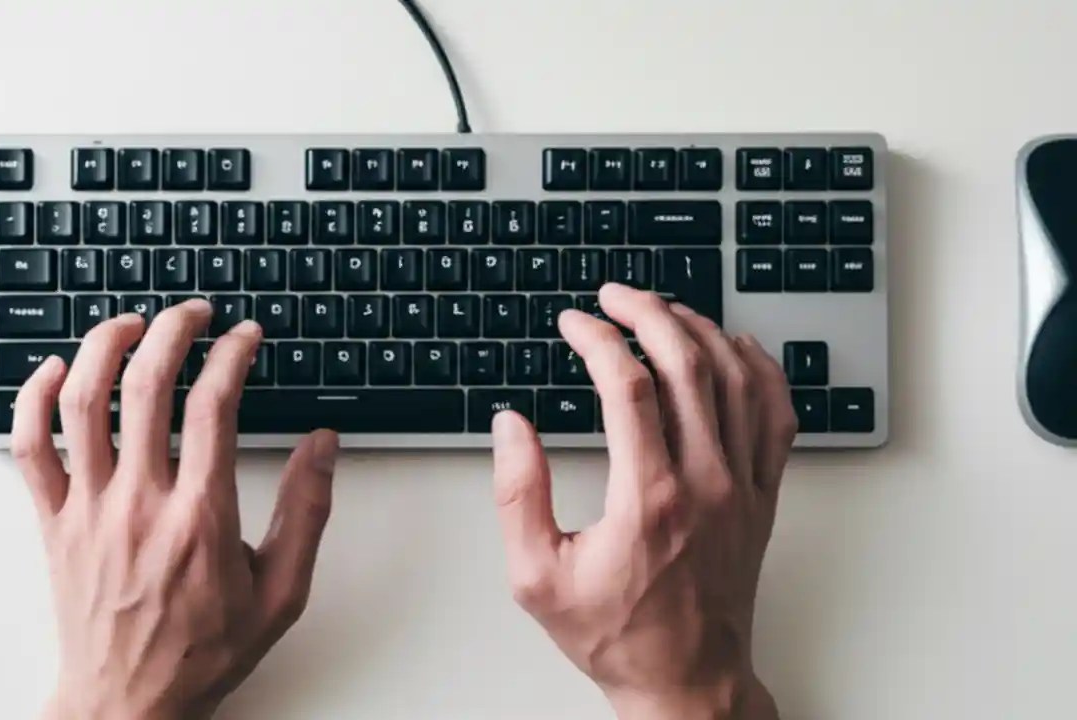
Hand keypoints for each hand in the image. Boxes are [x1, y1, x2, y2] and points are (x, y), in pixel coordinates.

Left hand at [11, 300, 338, 719]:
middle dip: (173, 331)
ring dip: (104, 347)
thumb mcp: (281, 592)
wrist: (127, 704)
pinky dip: (34, 398)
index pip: (213, 407)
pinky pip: (30, 447)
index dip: (233, 356)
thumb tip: (322, 446)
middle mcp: (139, 504)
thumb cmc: (202, 653)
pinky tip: (55, 371)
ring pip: (84, 403)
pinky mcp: (53, 523)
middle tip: (193, 313)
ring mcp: (89, 510)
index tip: (246, 338)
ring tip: (130, 323)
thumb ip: (307, 512)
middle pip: (146, 386)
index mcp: (200, 518)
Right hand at [491, 284, 794, 719]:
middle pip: (688, 363)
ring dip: (699, 330)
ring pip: (736, 378)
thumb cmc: (616, 634)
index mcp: (648, 497)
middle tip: (616, 295)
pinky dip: (760, 369)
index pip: (627, 385)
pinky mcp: (764, 495)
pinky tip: (737, 348)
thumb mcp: (537, 576)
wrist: (687, 681)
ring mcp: (743, 486)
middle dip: (648, 312)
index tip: (574, 323)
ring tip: (664, 309)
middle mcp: (705, 482)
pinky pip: (777, 414)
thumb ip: (517, 494)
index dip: (596, 338)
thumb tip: (512, 426)